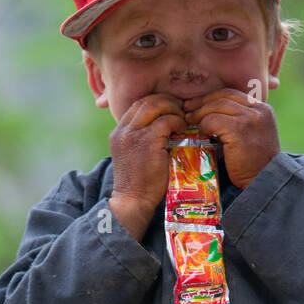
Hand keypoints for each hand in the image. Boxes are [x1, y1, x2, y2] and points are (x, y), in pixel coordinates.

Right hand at [108, 93, 188, 215]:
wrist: (132, 202)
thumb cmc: (139, 185)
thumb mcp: (135, 158)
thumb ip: (143, 141)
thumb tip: (165, 130)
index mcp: (119, 133)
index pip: (138, 105)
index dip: (156, 103)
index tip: (171, 109)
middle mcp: (123, 130)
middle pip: (146, 101)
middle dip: (167, 101)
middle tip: (181, 110)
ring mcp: (133, 134)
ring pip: (156, 106)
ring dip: (173, 109)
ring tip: (184, 119)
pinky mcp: (147, 141)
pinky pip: (166, 120)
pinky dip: (178, 121)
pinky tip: (184, 128)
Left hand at [182, 89, 279, 189]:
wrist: (264, 180)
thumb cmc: (254, 165)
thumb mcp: (252, 137)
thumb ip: (239, 123)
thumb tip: (213, 115)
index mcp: (262, 109)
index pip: (233, 94)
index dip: (212, 97)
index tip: (197, 103)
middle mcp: (258, 110)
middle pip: (224, 96)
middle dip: (203, 101)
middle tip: (187, 108)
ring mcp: (250, 118)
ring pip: (218, 106)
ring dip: (200, 113)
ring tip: (189, 120)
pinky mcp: (239, 130)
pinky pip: (214, 120)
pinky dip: (204, 125)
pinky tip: (201, 133)